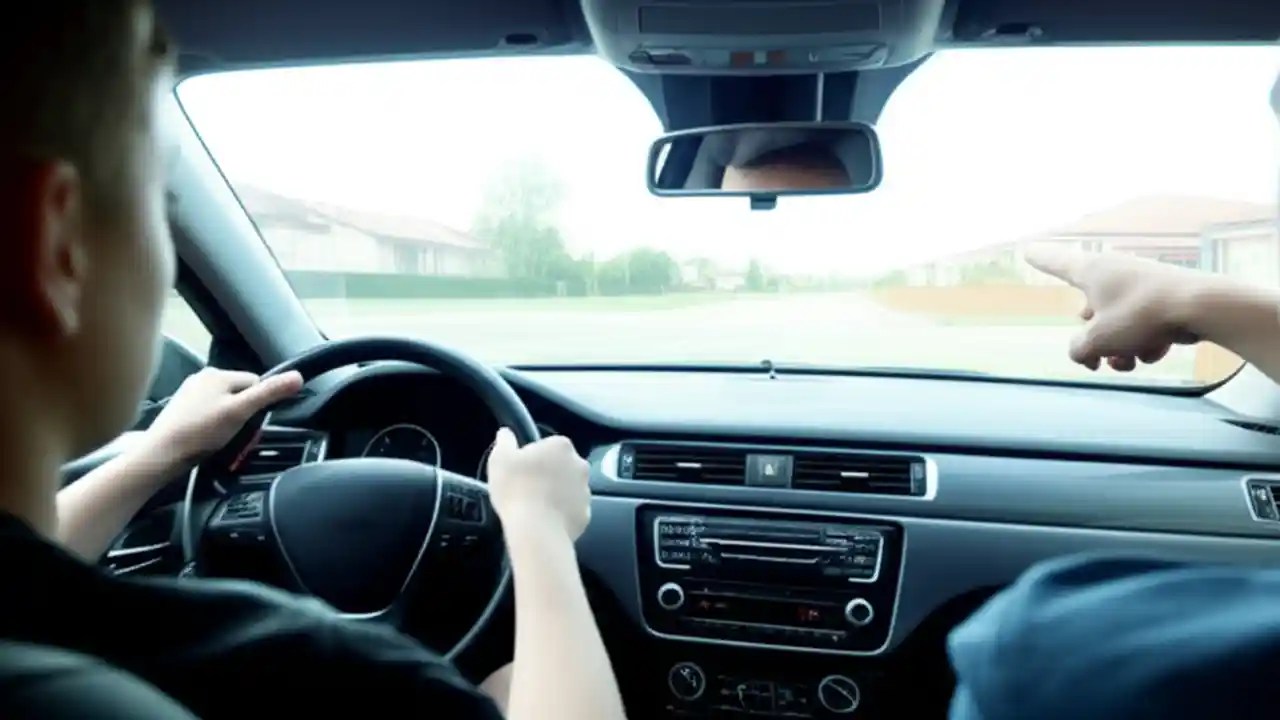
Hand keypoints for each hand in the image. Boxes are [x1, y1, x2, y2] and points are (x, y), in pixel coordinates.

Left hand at [145, 368, 303, 464]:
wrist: (160, 454)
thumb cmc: (201, 431)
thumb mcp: (240, 412)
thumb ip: (269, 394)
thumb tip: (299, 376)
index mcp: (218, 373)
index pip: (256, 382)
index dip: (261, 405)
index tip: (253, 425)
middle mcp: (203, 376)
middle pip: (240, 393)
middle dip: (244, 413)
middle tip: (237, 435)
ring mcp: (189, 391)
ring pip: (224, 403)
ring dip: (229, 419)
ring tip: (221, 439)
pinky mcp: (180, 408)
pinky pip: (208, 411)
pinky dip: (212, 424)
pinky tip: (206, 438)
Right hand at [486, 428, 590, 541]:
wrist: (536, 529)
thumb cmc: (516, 488)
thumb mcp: (500, 459)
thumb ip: (505, 441)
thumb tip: (506, 433)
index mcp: (561, 446)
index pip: (548, 446)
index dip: (533, 458)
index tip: (521, 470)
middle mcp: (579, 464)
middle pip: (561, 466)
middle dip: (548, 474)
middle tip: (527, 488)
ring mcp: (585, 490)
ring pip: (568, 488)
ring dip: (556, 494)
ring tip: (535, 507)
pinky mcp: (585, 514)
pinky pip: (571, 510)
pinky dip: (561, 514)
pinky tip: (545, 521)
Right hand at [1025, 245, 1201, 370]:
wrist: (1202, 308)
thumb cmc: (1142, 315)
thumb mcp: (1097, 339)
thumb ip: (1078, 349)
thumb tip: (1084, 353)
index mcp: (1090, 272)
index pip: (1055, 263)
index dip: (1040, 259)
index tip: (1026, 249)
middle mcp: (1112, 272)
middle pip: (1089, 311)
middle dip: (1094, 340)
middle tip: (1099, 359)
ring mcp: (1138, 284)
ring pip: (1115, 323)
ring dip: (1120, 348)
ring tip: (1132, 360)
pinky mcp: (1161, 299)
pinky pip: (1140, 325)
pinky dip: (1144, 341)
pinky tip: (1158, 349)